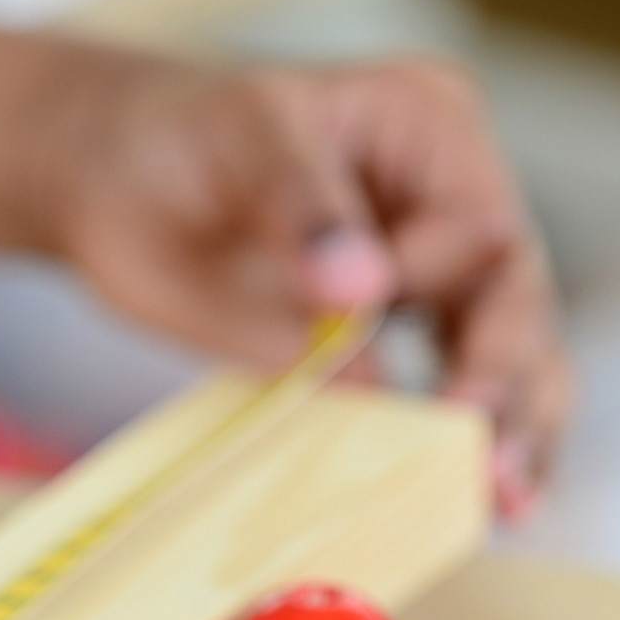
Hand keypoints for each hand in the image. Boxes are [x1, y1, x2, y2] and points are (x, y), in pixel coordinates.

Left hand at [26, 47, 571, 516]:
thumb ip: (299, 219)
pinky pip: (450, 382)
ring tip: (505, 498)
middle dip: (508, 381)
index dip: (438, 293)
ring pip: (506, 346)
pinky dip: (464, 437)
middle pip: (512, 295)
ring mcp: (428, 263)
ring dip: (513, 424)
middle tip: (492, 467)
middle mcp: (445, 193)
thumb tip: (364, 298)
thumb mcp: (232, 149)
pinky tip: (482, 498)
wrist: (107, 178)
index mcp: (424, 121)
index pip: (476, 226)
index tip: (393, 343)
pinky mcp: (394, 325)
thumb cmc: (164, 141)